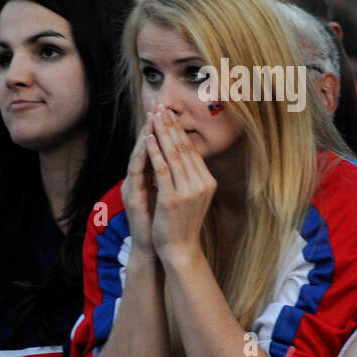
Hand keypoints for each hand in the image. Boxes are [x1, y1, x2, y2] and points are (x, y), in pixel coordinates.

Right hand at [121, 111, 159, 260]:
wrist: (158, 249)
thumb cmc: (163, 223)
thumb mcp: (167, 195)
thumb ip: (167, 177)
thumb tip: (179, 160)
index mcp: (143, 179)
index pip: (151, 148)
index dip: (158, 129)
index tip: (165, 109)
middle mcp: (134, 180)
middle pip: (142, 147)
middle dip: (151, 125)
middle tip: (157, 104)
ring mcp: (131, 188)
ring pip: (137, 155)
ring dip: (144, 136)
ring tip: (151, 117)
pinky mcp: (131, 197)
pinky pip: (136, 172)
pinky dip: (142, 156)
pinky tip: (146, 143)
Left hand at [146, 106, 215, 260]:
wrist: (180, 250)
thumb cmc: (182, 224)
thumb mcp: (193, 198)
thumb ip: (191, 178)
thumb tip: (184, 156)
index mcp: (207, 182)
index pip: (192, 150)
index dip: (180, 131)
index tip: (170, 114)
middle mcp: (201, 184)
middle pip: (184, 148)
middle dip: (171, 125)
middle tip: (162, 107)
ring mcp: (188, 191)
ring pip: (174, 154)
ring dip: (163, 132)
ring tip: (155, 116)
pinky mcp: (172, 199)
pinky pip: (163, 169)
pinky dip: (155, 151)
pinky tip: (149, 138)